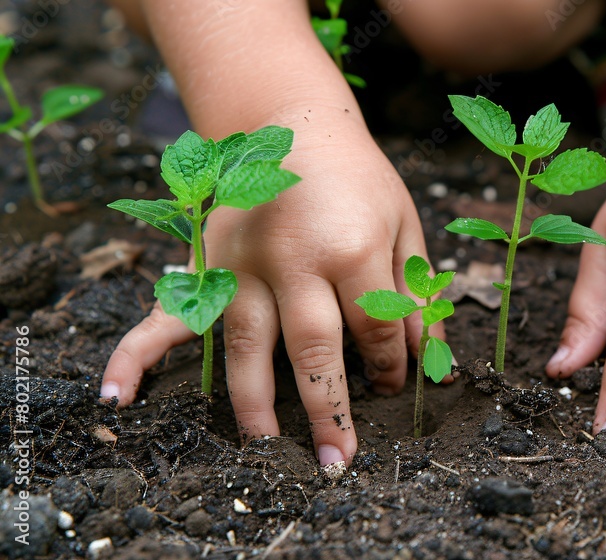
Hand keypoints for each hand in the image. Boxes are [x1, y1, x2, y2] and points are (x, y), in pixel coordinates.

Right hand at [101, 123, 441, 466]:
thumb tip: (425, 360)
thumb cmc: (359, 179)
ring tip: (263, 448)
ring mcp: (240, 261)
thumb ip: (414, 292)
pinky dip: (136, 355)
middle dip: (328, 410)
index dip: (388, 365)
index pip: (374, 329)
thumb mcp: (403, 225)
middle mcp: (293, 259)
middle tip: (336, 461)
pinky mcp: (204, 261)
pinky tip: (116, 395)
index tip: (391, 385)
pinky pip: (164, 311)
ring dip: (253, 403)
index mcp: (352, 247)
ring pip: (245, 345)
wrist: (293, 123)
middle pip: (313, 349)